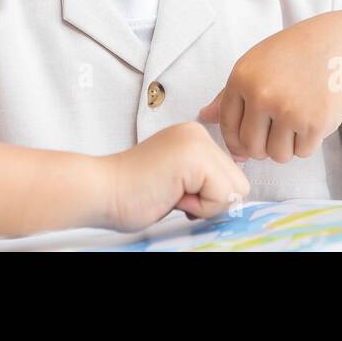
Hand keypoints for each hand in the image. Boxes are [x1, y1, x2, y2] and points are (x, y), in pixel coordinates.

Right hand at [98, 122, 251, 230]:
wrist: (103, 190)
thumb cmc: (134, 194)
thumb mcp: (181, 180)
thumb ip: (205, 181)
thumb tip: (234, 198)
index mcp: (195, 137)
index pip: (231, 176)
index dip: (209, 196)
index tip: (178, 192)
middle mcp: (199, 133)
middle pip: (238, 183)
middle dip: (211, 200)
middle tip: (176, 195)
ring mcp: (198, 142)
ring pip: (235, 190)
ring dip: (206, 205)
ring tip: (173, 195)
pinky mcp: (195, 157)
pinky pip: (222, 195)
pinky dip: (200, 208)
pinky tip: (172, 196)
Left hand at [198, 12, 341, 163]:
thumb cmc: (297, 52)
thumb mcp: (257, 63)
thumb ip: (228, 94)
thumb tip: (203, 117)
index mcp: (241, 77)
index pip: (227, 125)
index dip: (235, 141)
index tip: (245, 145)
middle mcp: (261, 94)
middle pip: (251, 146)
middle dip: (262, 147)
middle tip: (276, 132)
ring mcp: (288, 109)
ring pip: (277, 155)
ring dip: (286, 147)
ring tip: (295, 124)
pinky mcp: (314, 123)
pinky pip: (302, 153)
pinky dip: (307, 143)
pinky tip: (312, 120)